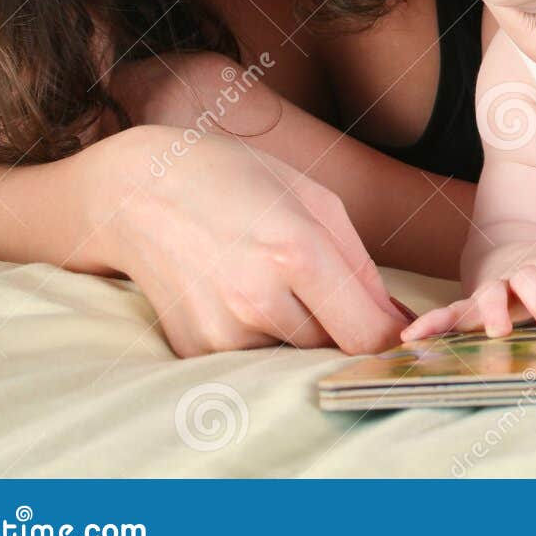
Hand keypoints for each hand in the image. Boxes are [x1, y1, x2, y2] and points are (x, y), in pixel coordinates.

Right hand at [110, 129, 409, 356]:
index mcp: (295, 252)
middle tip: (310, 277)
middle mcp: (255, 299)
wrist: (136, 189)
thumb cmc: (236, 180)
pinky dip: (258, 332)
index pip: (366, 335)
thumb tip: (400, 323)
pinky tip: (233, 288)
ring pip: (294, 352)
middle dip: (339, 322)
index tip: (399, 333)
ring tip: (264, 275)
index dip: (391, 340)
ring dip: (297, 326)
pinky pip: (254, 356)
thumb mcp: (316, 201)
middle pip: (333, 346)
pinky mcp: (193, 349)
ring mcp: (220, 330)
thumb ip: (364, 270)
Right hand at [402, 249, 535, 339]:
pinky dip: (432, 323)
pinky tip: (412, 336)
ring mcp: (499, 285)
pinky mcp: (475, 303)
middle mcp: (529, 272)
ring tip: (496, 332)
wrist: (525, 248)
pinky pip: (450, 312)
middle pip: (533, 279)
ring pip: (492, 293)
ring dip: (493, 311)